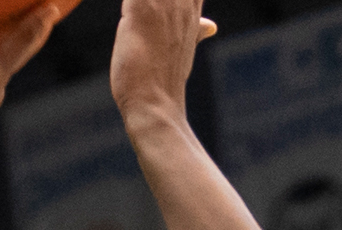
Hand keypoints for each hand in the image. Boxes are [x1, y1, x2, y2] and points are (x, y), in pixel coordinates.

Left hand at [111, 0, 217, 125]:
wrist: (156, 106)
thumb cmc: (165, 80)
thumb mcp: (183, 49)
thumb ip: (195, 30)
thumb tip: (210, 26)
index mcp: (192, 11)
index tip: (172, 1)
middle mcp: (181, 4)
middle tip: (149, 8)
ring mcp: (162, 7)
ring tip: (142, 12)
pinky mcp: (140, 12)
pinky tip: (131, 4)